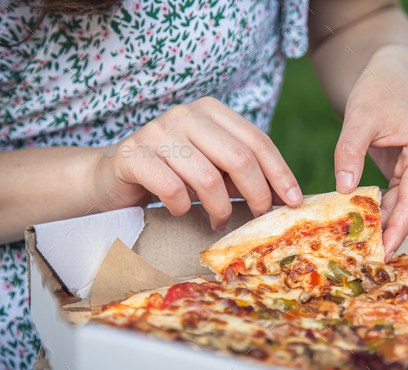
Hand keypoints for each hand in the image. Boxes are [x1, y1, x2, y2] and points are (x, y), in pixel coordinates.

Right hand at [92, 97, 302, 230]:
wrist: (114, 175)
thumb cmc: (174, 172)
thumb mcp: (213, 165)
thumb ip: (242, 171)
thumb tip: (286, 196)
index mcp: (211, 110)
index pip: (257, 141)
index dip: (280, 173)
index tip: (294, 201)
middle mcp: (186, 114)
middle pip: (238, 157)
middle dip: (257, 194)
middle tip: (258, 218)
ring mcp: (157, 131)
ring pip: (208, 177)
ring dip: (220, 209)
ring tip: (218, 221)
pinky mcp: (133, 155)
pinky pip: (172, 189)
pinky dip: (183, 207)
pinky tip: (182, 211)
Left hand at [334, 46, 407, 259]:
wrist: (388, 75)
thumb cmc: (377, 91)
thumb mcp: (359, 119)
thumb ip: (350, 153)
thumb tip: (344, 191)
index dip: (399, 228)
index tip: (385, 253)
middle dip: (389, 232)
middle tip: (365, 257)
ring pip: (401, 205)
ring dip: (383, 224)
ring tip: (361, 248)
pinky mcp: (406, 171)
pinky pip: (394, 197)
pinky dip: (378, 210)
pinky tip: (362, 225)